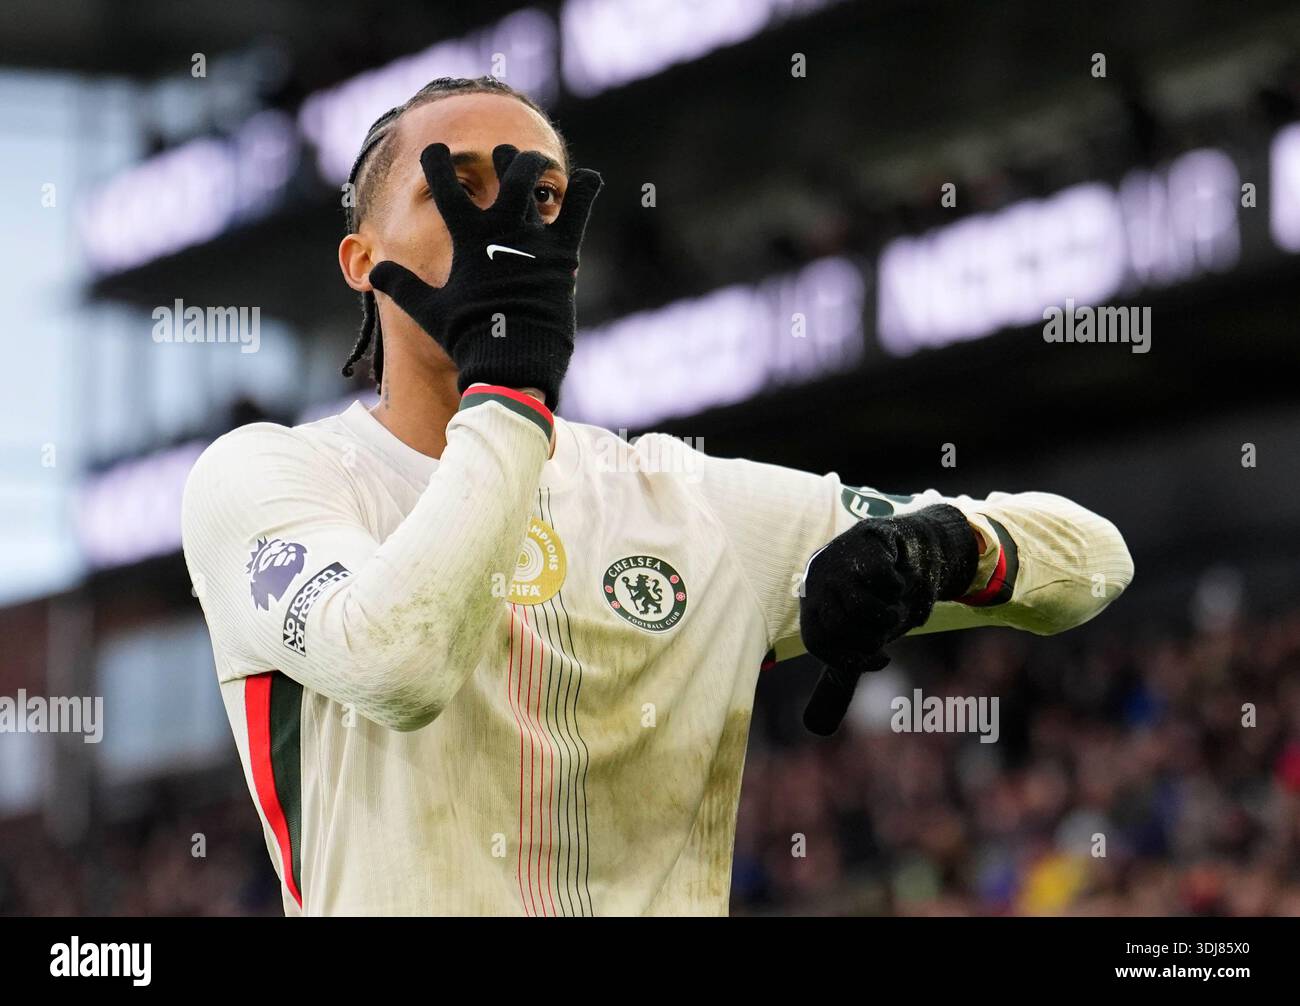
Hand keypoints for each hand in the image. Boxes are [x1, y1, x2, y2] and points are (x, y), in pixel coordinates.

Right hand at [369, 143, 602, 408]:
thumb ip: (402, 285)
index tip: (435, 150)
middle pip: (505, 173)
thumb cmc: (468, 336)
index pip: (447, 188)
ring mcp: (534, 239)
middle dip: (502, 157)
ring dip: (533, 166)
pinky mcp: (562, 254)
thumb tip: (376, 270)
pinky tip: (591, 177)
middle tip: (501, 154)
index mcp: (468, 238)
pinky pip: (578, 213)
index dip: (437, 163)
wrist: (513, 360)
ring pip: (535, 184)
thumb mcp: (429, 310)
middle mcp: (502, 229)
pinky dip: (586, 192)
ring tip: (532, 160)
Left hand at [799, 505, 978, 734]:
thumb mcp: (862, 639)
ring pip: (862, 605)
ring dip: (889, 613)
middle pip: (842, 626)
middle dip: (876, 635)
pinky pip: (882, 580)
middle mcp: (818, 579)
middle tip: (890, 626)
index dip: (853, 657)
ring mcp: (839, 556)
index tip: (882, 658)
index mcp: (812, 604)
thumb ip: (843, 673)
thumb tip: (814, 729)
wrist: (915, 553)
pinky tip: (898, 577)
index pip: (820, 643)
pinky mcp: (864, 539)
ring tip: (894, 605)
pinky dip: (899, 587)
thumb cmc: (885, 600)